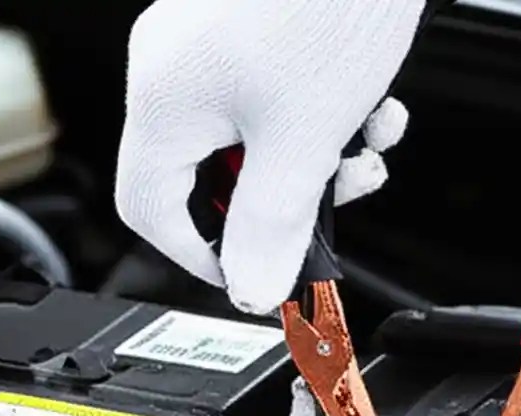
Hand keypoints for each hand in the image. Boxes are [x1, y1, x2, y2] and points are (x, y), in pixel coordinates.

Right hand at [115, 0, 422, 314]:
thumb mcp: (306, 135)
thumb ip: (274, 222)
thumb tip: (254, 284)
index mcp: (164, 99)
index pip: (150, 210)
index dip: (204, 256)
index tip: (254, 268)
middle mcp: (174, 65)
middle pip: (207, 172)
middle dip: (280, 198)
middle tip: (331, 201)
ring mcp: (209, 38)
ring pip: (249, 132)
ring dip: (314, 156)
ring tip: (366, 147)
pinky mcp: (249, 20)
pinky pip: (271, 90)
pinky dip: (321, 112)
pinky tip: (370, 105)